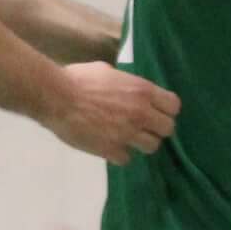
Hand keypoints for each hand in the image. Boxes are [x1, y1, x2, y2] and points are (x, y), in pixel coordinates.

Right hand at [42, 63, 178, 165]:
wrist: (56, 98)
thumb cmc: (78, 78)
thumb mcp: (107, 71)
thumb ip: (124, 83)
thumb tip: (125, 87)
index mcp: (142, 91)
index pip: (173, 106)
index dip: (166, 109)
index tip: (157, 110)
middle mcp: (141, 114)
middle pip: (168, 129)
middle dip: (157, 128)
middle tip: (144, 126)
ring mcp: (127, 134)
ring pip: (152, 146)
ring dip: (142, 142)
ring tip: (128, 137)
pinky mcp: (112, 150)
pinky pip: (127, 158)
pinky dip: (120, 154)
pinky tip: (110, 145)